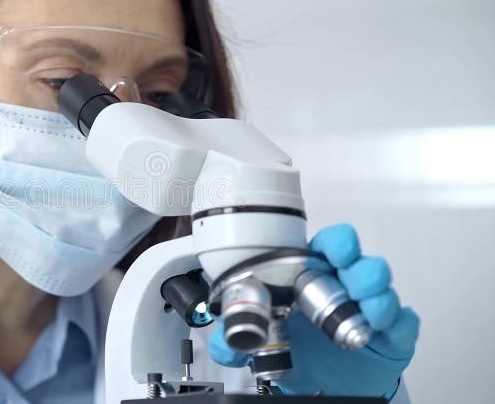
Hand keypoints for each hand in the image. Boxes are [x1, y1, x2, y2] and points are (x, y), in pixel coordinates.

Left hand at [208, 223, 419, 398]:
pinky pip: (404, 321)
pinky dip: (397, 321)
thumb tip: (223, 343)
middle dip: (360, 264)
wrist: (324, 387)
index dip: (336, 241)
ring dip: (377, 293)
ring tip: (366, 309)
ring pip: (384, 287)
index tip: (334, 248)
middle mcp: (344, 287)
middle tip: (351, 276)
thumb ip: (234, 338)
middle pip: (361, 261)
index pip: (329, 246)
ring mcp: (370, 309)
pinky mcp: (391, 335)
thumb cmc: (300, 349)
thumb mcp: (262, 339)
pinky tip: (383, 328)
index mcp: (313, 278)